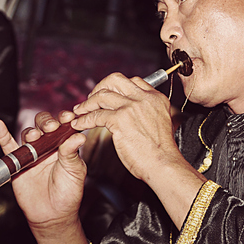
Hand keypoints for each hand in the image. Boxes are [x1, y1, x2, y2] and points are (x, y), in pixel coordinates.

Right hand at [0, 113, 86, 232]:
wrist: (52, 214)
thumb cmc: (67, 193)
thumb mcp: (75, 171)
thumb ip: (72, 153)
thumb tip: (79, 136)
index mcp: (65, 145)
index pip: (64, 125)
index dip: (65, 119)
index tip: (68, 118)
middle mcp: (48, 145)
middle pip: (44, 124)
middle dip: (47, 122)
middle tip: (51, 128)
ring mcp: (32, 152)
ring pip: (28, 133)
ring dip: (31, 131)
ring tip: (34, 136)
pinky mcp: (17, 162)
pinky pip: (8, 146)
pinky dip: (1, 134)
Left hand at [70, 73, 185, 183]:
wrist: (163, 164)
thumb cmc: (160, 151)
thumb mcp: (160, 121)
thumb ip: (146, 111)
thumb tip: (128, 110)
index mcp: (155, 97)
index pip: (132, 81)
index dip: (115, 87)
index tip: (106, 95)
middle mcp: (144, 98)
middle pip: (114, 80)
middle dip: (98, 87)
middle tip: (90, 99)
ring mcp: (131, 107)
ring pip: (101, 96)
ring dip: (86, 103)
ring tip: (79, 111)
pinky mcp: (120, 120)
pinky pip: (96, 115)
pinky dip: (84, 119)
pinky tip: (80, 124)